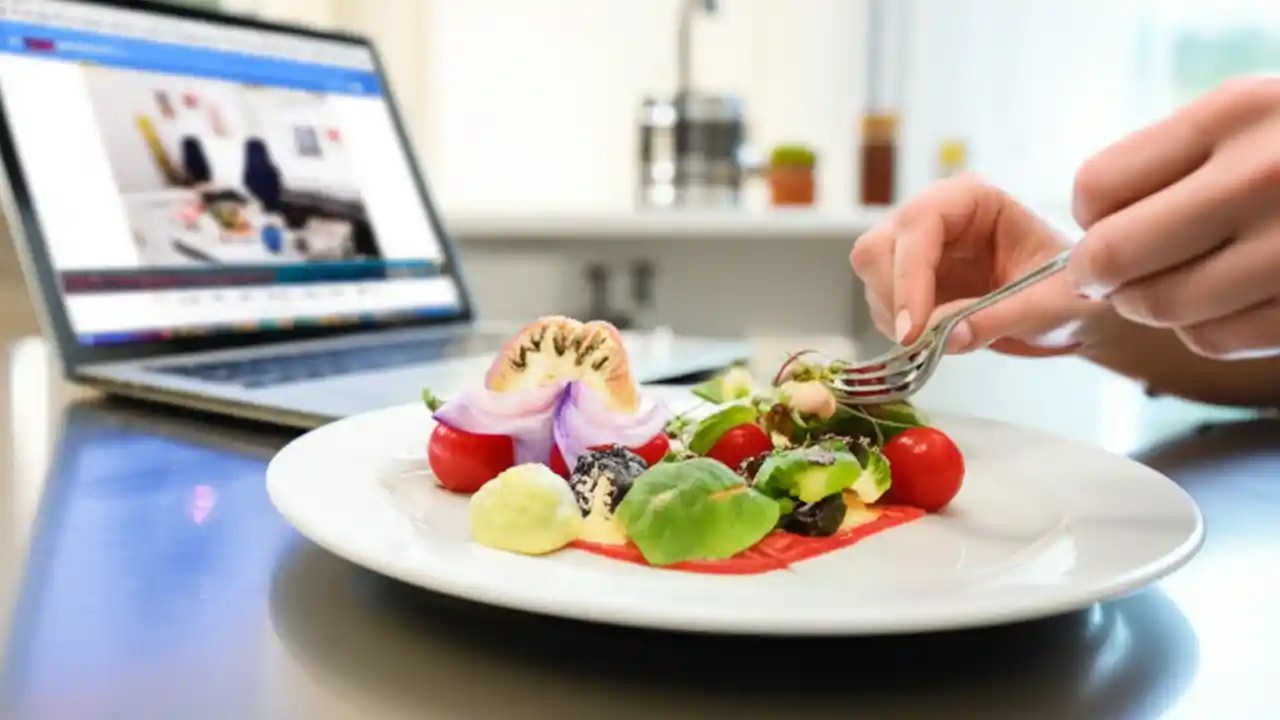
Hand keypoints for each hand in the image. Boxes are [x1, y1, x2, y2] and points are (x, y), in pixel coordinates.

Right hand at [851, 174, 1098, 356]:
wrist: (1074, 316)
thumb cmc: (1073, 296)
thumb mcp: (1049, 307)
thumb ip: (999, 318)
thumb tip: (946, 337)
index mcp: (973, 200)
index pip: (916, 226)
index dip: (908, 278)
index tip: (914, 332)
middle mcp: (938, 216)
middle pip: (877, 246)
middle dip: (893, 297)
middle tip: (916, 341)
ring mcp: (919, 249)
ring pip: (871, 275)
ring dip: (892, 314)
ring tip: (933, 342)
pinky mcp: (912, 281)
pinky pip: (881, 302)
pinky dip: (896, 327)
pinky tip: (931, 340)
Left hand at [1069, 76, 1279, 359]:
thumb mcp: (1252, 117)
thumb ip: (1173, 162)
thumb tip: (1089, 230)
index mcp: (1236, 116)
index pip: (1097, 189)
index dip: (1091, 215)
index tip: (1104, 221)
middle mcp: (1264, 178)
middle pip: (1115, 257)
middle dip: (1100, 273)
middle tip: (1111, 274)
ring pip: (1162, 307)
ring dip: (1151, 304)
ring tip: (1176, 281)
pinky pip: (1215, 339)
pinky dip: (1204, 328)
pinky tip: (1232, 297)